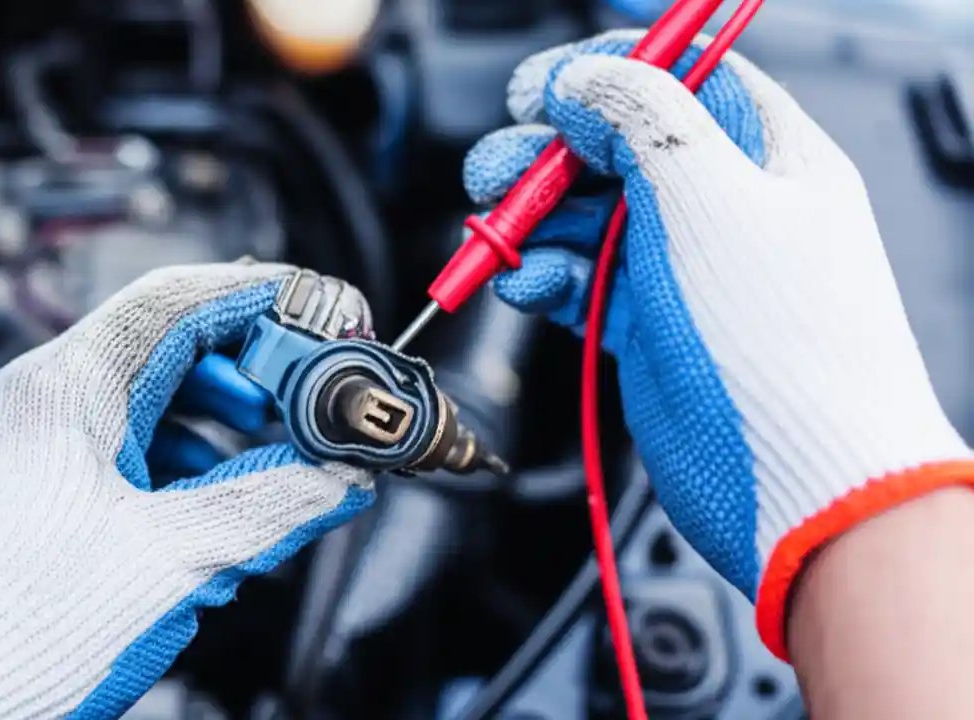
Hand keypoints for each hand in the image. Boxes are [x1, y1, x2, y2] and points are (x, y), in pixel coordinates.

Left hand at [0, 263, 373, 719]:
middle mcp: (34, 398)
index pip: (181, 299)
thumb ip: (274, 505)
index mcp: (63, 389)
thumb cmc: (15, 634)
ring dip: (217, 417)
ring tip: (272, 454)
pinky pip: (114, 440)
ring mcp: (22, 439)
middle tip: (310, 401)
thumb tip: (340, 478)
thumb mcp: (174, 561)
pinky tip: (209, 496)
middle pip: (164, 342)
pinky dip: (175, 455)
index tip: (325, 316)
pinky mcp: (21, 483)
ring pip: (142, 395)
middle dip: (250, 368)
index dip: (267, 300)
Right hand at [467, 31, 971, 657]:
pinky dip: (543, 279)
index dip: (605, 72)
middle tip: (496, 172)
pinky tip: (527, 286)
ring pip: (586, 217)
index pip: (681, 77)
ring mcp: (682, 270)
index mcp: (765, 154)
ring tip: (497, 240)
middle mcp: (723, 207)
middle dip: (548, 155)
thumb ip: (642, 119)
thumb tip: (584, 77)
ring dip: (533, 223)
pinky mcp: (645, 327)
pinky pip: (579, 282)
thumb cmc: (782, 343)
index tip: (541, 89)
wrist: (798, 480)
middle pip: (617, 146)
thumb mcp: (709, 199)